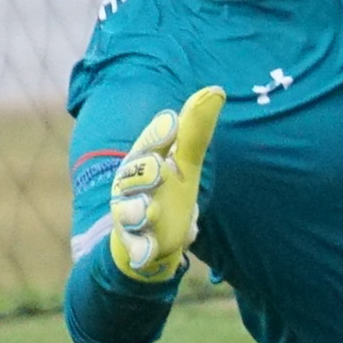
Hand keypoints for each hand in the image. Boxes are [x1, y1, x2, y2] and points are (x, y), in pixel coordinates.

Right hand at [109, 86, 223, 282]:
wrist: (151, 243)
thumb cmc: (167, 194)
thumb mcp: (185, 164)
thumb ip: (195, 130)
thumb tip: (216, 89)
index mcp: (144, 161)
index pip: (149, 144)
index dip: (158, 134)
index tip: (171, 122)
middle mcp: (130, 187)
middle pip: (132, 175)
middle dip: (143, 171)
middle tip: (158, 167)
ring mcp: (130, 217)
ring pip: (127, 211)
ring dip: (136, 211)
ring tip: (149, 210)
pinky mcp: (134, 246)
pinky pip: (133, 247)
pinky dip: (139, 249)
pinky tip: (147, 253)